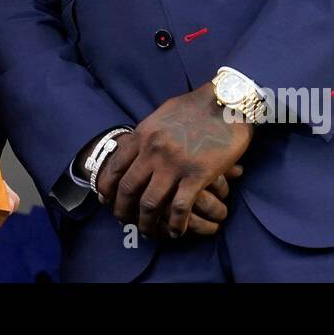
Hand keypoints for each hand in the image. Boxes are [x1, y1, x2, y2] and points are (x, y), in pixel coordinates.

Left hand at [96, 83, 252, 238]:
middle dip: (122, 209)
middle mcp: (153, 151)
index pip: (114, 167)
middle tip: (124, 220)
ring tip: (148, 232)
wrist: (227, 102)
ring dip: (147, 223)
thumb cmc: (195, 106)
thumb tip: (135, 145)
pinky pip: (179, 208)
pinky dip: (174, 225)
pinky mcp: (197, 176)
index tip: (106, 200)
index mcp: (143, 135)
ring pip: (150, 203)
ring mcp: (174, 164)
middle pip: (128, 189)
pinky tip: (175, 232)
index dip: (107, 188)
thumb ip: (147, 133)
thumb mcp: (162, 115)